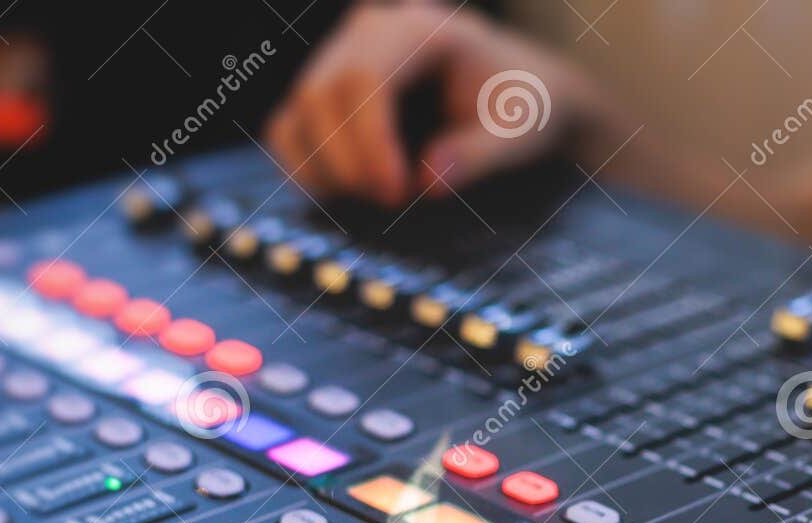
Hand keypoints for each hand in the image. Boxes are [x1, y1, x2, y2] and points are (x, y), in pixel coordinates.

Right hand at [265, 3, 607, 204]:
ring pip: (297, 113)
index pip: (366, 76)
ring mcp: (339, 58)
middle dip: (349, 162)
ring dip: (327, 171)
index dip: (370, 140)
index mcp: (421, 29)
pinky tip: (349, 196)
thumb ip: (481, 156)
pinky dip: (307, 169)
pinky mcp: (325, 93)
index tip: (395, 193)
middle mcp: (369, 32)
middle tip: (393, 204)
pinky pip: (288, 130)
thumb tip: (428, 180)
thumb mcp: (521, 134)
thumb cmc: (523, 110)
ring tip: (380, 201)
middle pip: (321, 93)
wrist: (519, 99)